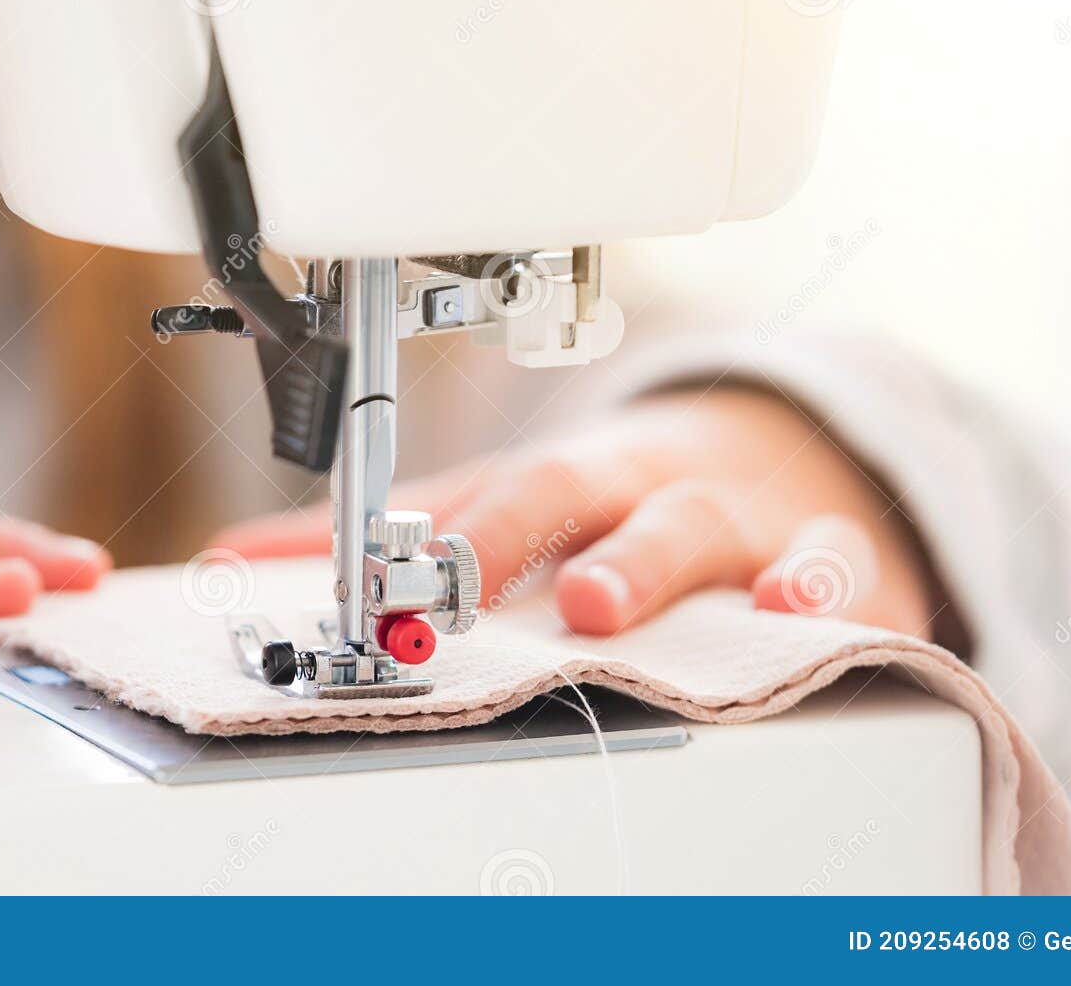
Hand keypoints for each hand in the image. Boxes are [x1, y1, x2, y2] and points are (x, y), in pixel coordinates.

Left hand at [214, 388, 936, 638]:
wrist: (794, 462)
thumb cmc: (630, 493)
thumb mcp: (516, 500)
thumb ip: (398, 535)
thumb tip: (239, 561)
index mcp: (559, 479)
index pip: (476, 495)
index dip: (407, 538)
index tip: (348, 584)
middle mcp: (633, 487)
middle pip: (566, 492)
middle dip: (499, 534)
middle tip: (452, 585)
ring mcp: (729, 517)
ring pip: (687, 528)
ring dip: (636, 562)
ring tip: (591, 604)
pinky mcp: (824, 559)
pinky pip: (831, 566)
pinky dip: (816, 584)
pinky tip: (787, 607)